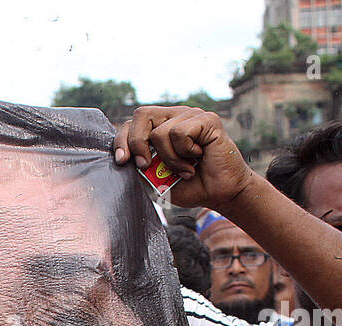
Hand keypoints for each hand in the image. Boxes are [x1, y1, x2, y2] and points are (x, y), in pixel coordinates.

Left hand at [114, 106, 256, 212]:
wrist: (219, 193)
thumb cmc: (190, 185)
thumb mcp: (156, 179)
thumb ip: (140, 166)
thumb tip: (124, 158)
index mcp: (161, 126)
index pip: (133, 122)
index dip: (122, 140)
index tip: (122, 161)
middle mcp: (175, 116)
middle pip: (141, 115)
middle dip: (137, 144)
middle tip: (147, 165)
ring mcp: (191, 115)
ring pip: (160, 132)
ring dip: (170, 159)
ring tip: (185, 168)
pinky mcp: (207, 119)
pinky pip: (180, 133)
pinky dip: (184, 153)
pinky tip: (197, 158)